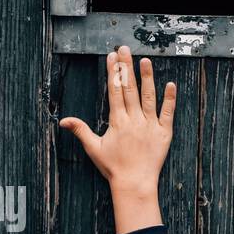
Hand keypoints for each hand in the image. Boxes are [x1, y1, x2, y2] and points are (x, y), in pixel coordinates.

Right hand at [60, 45, 176, 233]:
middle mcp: (134, 120)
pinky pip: (168, 113)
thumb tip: (63, 121)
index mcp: (117, 122)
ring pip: (149, 97)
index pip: (114, 91)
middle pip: (129, 89)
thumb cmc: (113, 168)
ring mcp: (150, 125)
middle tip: (124, 49)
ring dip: (147, 78)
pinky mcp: (164, 133)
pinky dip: (169, 99)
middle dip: (126, 67)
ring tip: (145, 60)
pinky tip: (170, 84)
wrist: (134, 184)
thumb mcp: (93, 149)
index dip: (113, 73)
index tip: (112, 57)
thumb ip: (80, 131)